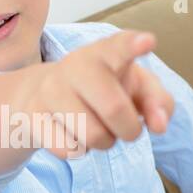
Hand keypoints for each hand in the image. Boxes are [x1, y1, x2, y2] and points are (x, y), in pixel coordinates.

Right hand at [24, 29, 174, 159]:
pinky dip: (79, 151)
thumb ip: (159, 103)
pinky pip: (68, 150)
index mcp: (106, 53)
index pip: (119, 46)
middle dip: (129, 130)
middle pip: (114, 109)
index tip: (147, 41)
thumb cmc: (103, 90)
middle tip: (127, 129)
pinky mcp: (32, 114)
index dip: (133, 45)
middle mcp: (76, 65)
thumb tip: (159, 125)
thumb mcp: (136, 90)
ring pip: (92, 136)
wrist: (42, 94)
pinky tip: (72, 134)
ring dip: (104, 142)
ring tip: (96, 128)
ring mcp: (50, 89)